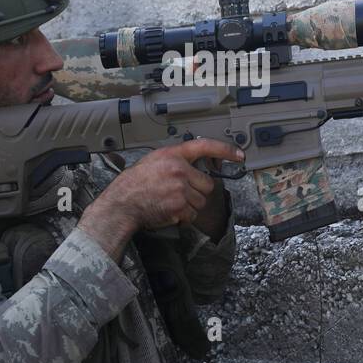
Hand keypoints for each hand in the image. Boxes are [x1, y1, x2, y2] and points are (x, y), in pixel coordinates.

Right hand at [78, 138, 243, 258]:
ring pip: (201, 201)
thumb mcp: (155, 161)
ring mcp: (180, 188)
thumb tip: (197, 166)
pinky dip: (183, 216)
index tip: (239, 155)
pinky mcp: (179, 206)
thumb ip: (177, 160)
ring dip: (190, 205)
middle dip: (198, 191)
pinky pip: (192, 214)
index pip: (205, 146)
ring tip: (170, 202)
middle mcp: (179, 169)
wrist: (123, 202)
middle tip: (179, 193)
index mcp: (173, 155)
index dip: (225, 150)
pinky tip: (169, 210)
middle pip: (207, 184)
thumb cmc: (136, 183)